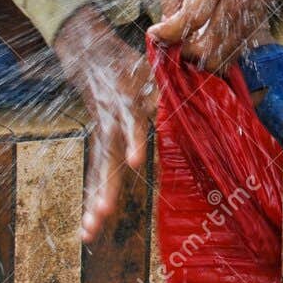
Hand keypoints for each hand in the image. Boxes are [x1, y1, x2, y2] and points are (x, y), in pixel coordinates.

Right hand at [51, 6, 154, 243]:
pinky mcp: (100, 142)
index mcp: (128, 100)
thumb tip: (193, 91)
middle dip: (107, 184)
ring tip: (91, 229)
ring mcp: (103, 133)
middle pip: (109, 155)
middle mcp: (113, 121)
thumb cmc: (130, 63)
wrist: (90, 54)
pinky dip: (92, 200)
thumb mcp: (150, 67)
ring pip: (99, 170)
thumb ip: (168, 84)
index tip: (134, 161)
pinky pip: (96, 173)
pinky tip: (89, 228)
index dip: (133, 140)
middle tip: (106, 210)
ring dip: (95, 199)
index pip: (131, 122)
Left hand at [148, 0, 282, 71]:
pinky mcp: (256, 26)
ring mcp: (250, 15)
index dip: (169, 32)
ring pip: (223, 57)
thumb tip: (167, 20)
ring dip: (201, 58)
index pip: (192, 16)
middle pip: (208, 46)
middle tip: (175, 42)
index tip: (155, 32)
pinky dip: (217, 56)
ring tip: (189, 44)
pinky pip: (234, 54)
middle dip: (185, 52)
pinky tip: (206, 43)